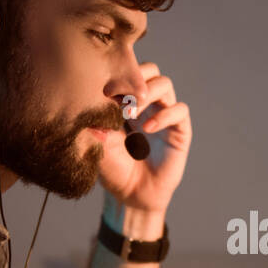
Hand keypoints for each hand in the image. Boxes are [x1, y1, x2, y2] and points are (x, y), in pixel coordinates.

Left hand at [97, 62, 191, 215]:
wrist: (131, 197)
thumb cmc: (114, 170)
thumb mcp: (99, 145)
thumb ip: (95, 125)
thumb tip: (87, 108)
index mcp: (127, 102)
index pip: (128, 72)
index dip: (118, 74)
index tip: (103, 90)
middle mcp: (148, 105)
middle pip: (149, 70)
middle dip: (134, 78)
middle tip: (118, 97)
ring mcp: (164, 116)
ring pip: (164, 84)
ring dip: (147, 93)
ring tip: (130, 113)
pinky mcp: (179, 131)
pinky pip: (179, 110)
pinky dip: (164, 114)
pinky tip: (147, 128)